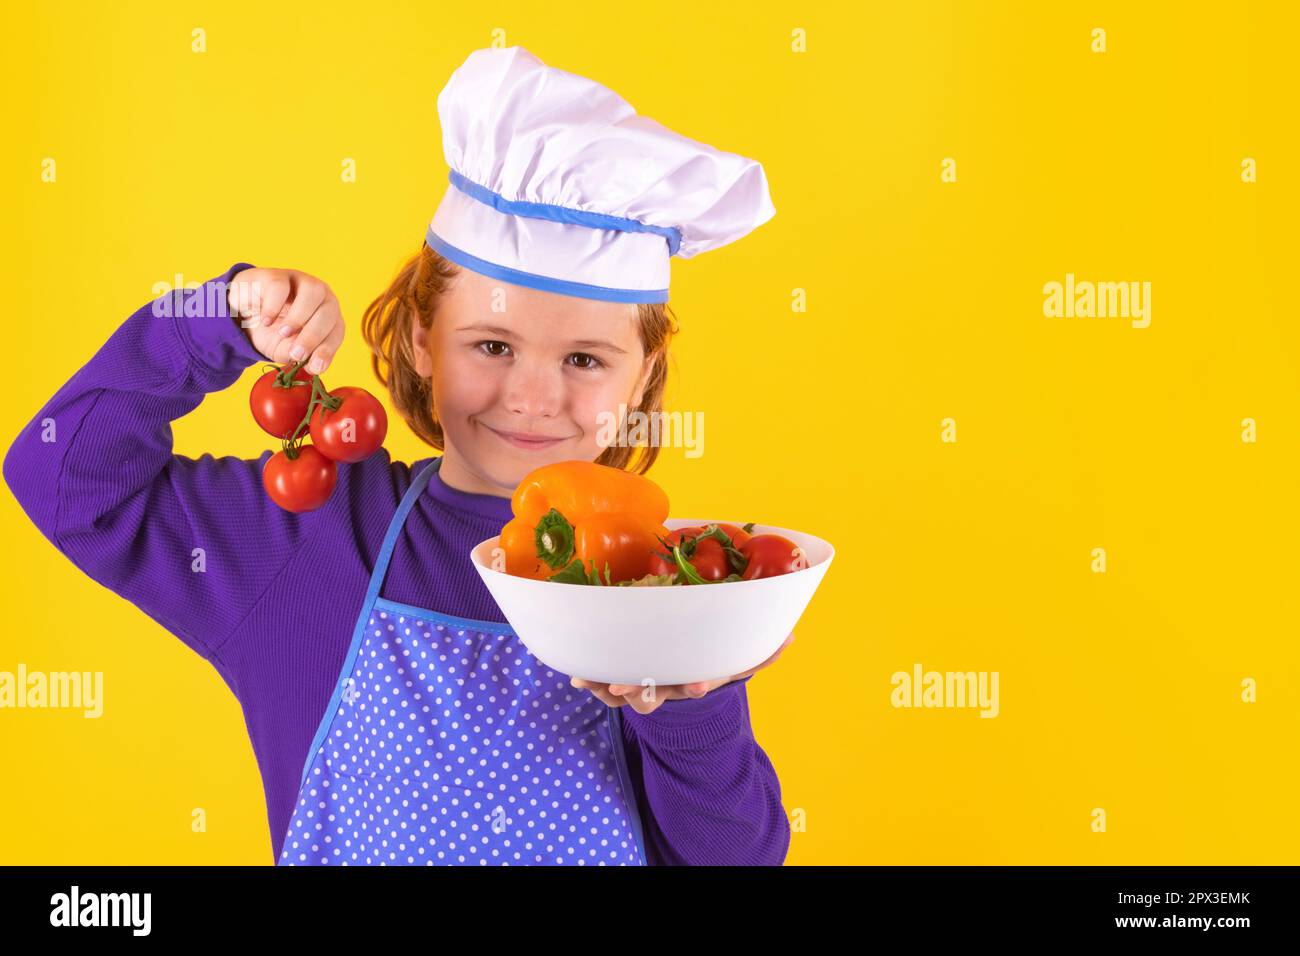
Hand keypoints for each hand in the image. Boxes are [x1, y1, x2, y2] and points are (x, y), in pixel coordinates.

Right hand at [227, 268, 345, 373]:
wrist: (240, 317)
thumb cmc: (272, 333)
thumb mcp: (287, 350)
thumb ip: (303, 357)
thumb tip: (314, 366)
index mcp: (327, 316)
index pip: (337, 331)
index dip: (328, 349)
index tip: (313, 366)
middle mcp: (319, 296)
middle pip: (329, 310)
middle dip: (313, 336)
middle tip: (296, 353)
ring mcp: (299, 281)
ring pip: (314, 290)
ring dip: (300, 317)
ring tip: (283, 333)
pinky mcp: (276, 275)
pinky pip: (281, 286)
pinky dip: (273, 307)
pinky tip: (266, 321)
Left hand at [570, 631, 794, 714]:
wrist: (682, 681)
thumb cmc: (709, 661)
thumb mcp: (737, 660)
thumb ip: (764, 652)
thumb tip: (791, 638)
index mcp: (696, 681)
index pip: (698, 685)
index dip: (697, 686)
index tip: (696, 685)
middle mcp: (669, 689)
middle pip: (655, 696)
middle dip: (640, 693)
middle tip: (625, 686)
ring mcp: (645, 688)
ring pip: (623, 694)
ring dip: (606, 688)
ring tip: (588, 681)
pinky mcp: (621, 682)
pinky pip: (603, 684)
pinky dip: (589, 680)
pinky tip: (576, 675)